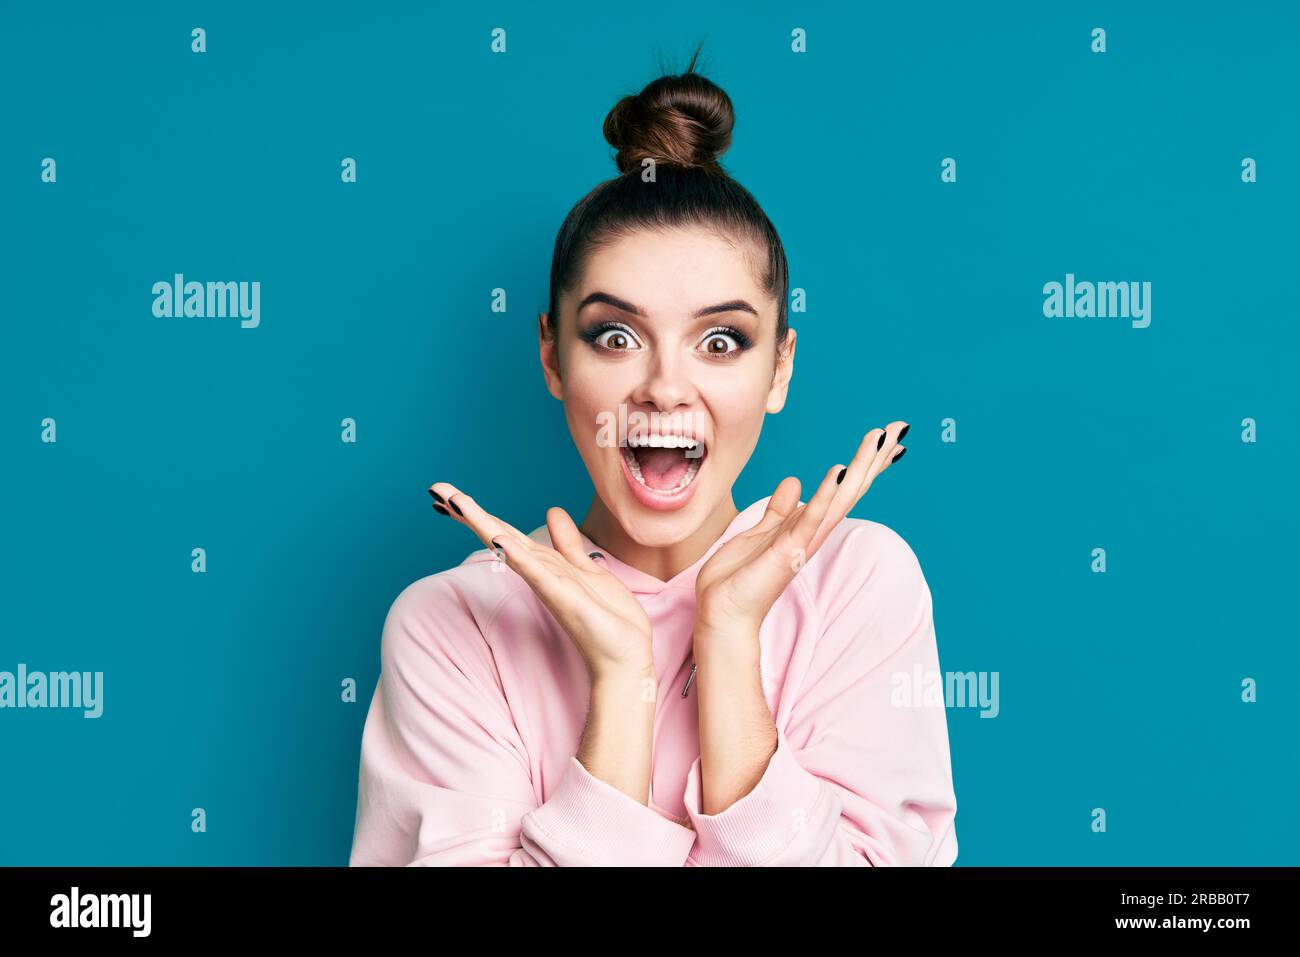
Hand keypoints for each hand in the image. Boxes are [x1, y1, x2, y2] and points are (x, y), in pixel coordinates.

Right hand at [428, 482, 653, 679]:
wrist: (624, 657)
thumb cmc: (606, 619)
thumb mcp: (587, 569)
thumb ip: (566, 543)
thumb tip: (553, 511)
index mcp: (544, 564)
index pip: (506, 531)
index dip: (479, 512)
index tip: (448, 493)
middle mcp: (539, 573)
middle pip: (498, 534)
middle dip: (468, 512)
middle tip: (435, 487)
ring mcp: (548, 584)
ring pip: (510, 548)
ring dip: (483, 524)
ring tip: (455, 502)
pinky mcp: (562, 597)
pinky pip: (537, 573)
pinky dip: (518, 557)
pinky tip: (499, 540)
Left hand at [694, 421, 909, 637]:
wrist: (723, 614)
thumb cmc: (739, 579)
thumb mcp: (759, 533)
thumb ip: (779, 510)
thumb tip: (794, 481)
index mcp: (806, 527)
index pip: (842, 489)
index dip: (863, 463)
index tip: (883, 437)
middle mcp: (812, 534)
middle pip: (851, 489)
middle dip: (873, 459)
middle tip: (899, 428)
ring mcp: (803, 542)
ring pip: (840, 499)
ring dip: (860, 467)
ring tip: (879, 439)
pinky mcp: (788, 551)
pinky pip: (810, 518)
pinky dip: (825, 495)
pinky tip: (838, 471)